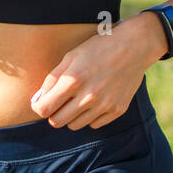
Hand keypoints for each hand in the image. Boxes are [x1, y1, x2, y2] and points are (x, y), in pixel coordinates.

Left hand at [29, 12, 165, 129]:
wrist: (135, 46)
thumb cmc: (98, 48)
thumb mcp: (70, 57)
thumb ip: (51, 80)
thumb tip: (37, 101)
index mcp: (73, 81)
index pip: (44, 109)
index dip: (39, 107)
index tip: (42, 102)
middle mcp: (88, 96)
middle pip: (57, 122)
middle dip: (54, 113)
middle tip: (59, 102)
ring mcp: (105, 105)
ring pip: (75, 125)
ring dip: (72, 115)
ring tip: (78, 99)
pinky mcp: (118, 110)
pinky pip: (94, 124)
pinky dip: (90, 116)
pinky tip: (95, 100)